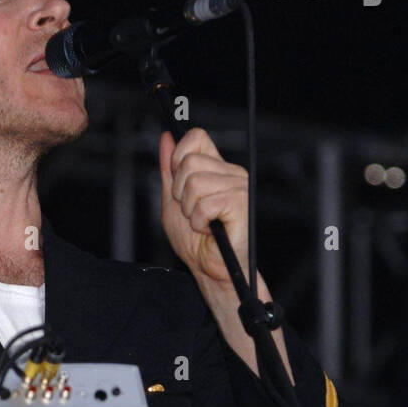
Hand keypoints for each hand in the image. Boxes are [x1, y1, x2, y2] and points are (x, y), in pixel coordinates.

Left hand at [159, 128, 249, 289]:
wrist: (211, 269)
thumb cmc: (196, 241)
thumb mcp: (172, 201)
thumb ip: (168, 170)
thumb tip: (166, 139)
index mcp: (216, 168)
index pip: (197, 137)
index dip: (179, 157)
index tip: (177, 182)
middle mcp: (230, 173)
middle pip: (189, 162)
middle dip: (180, 192)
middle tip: (192, 212)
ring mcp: (238, 186)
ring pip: (194, 183)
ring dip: (190, 210)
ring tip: (202, 222)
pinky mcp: (241, 203)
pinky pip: (204, 205)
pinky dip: (199, 223)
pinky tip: (209, 229)